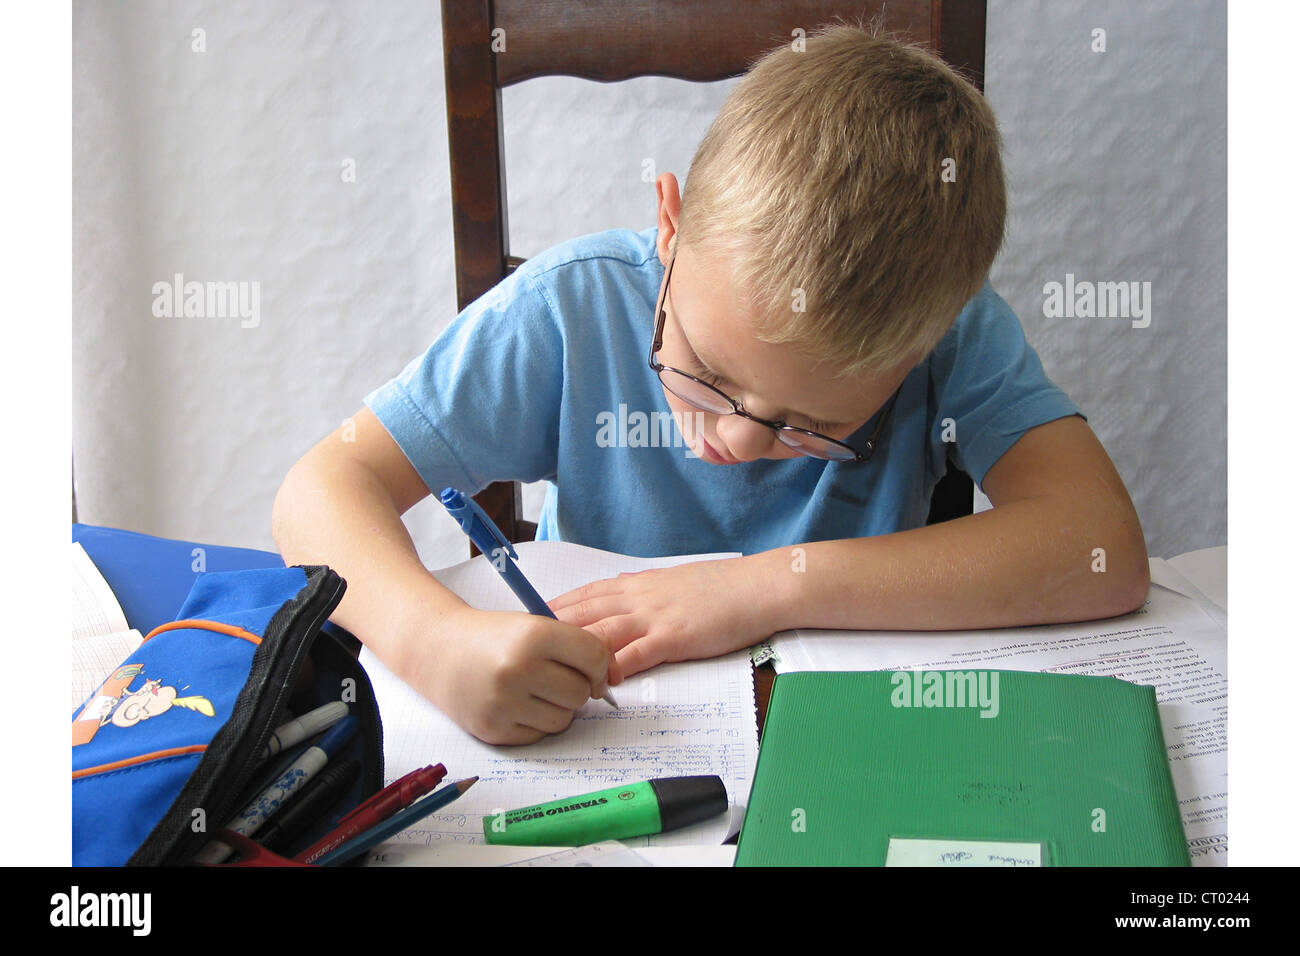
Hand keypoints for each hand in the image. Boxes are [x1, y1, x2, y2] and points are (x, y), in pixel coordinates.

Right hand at [401, 607, 621, 745]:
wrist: (437, 650)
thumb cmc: (492, 636)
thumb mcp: (533, 626)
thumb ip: (577, 646)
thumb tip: (616, 678)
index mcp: (533, 635)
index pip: (594, 656)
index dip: (601, 665)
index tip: (593, 668)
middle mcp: (518, 669)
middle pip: (582, 693)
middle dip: (578, 687)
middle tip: (557, 677)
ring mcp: (504, 703)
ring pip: (564, 719)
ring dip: (558, 707)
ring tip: (535, 689)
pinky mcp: (493, 730)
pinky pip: (540, 735)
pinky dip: (536, 722)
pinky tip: (517, 703)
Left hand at [549, 556, 774, 678]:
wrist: (759, 586)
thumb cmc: (723, 587)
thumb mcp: (674, 580)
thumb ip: (645, 589)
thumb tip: (621, 591)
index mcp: (639, 586)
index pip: (585, 594)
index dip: (555, 607)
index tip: (528, 618)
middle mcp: (639, 599)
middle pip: (582, 613)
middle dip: (549, 630)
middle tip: (520, 644)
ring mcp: (654, 618)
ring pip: (600, 632)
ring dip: (572, 652)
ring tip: (546, 669)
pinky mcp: (674, 638)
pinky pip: (636, 655)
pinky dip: (613, 668)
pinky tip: (596, 682)